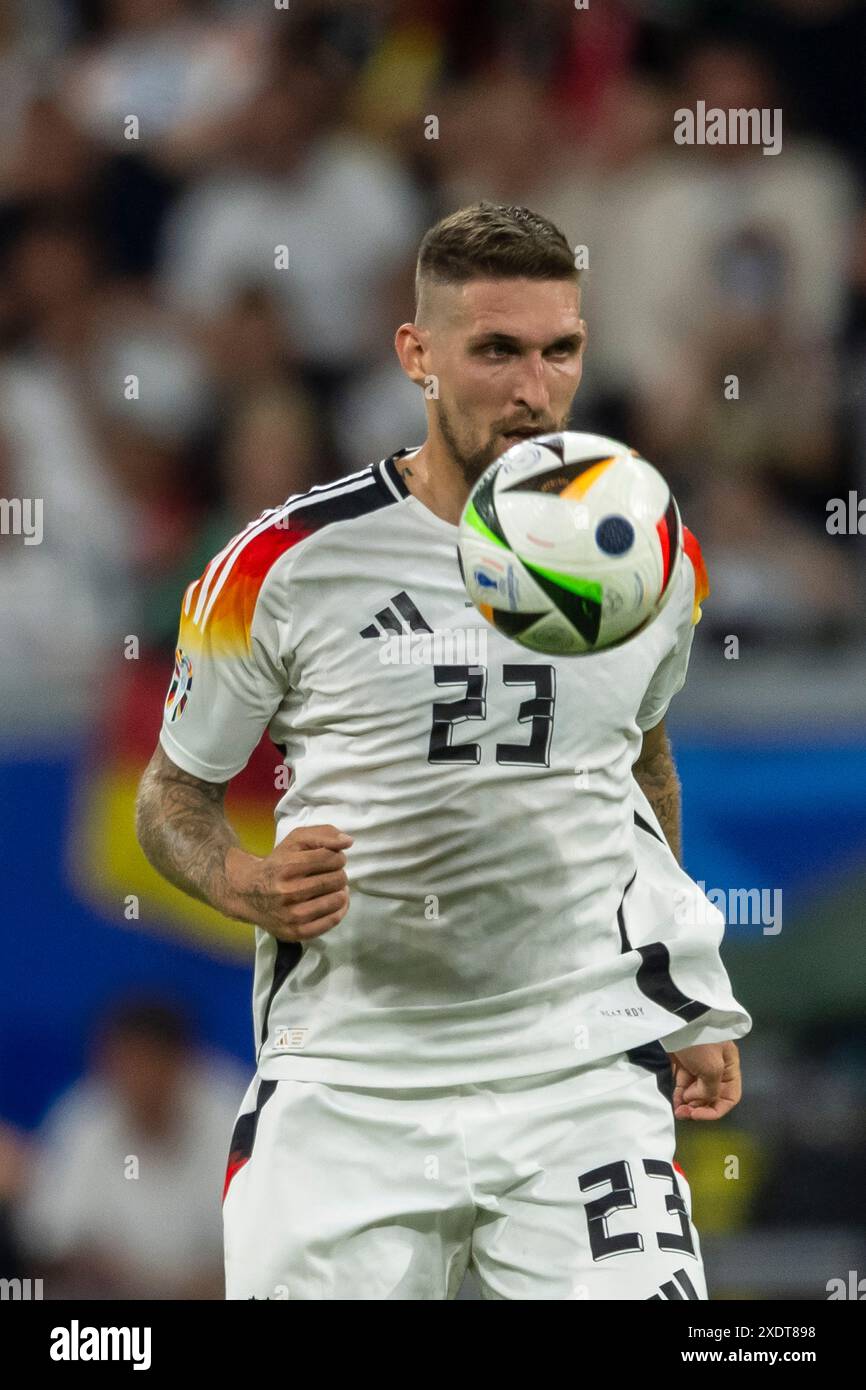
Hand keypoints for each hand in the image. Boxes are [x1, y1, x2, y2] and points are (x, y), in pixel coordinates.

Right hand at [224, 825, 351, 941]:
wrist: (248, 894)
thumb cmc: (278, 864)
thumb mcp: (295, 840)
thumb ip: (323, 834)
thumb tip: (348, 841)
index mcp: (287, 867)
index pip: (331, 858)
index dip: (337, 856)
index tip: (330, 859)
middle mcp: (288, 893)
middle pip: (337, 879)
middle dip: (338, 873)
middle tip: (328, 874)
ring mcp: (292, 915)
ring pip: (338, 899)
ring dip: (340, 890)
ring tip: (329, 888)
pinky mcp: (297, 932)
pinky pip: (333, 920)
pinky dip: (339, 909)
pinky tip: (331, 901)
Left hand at [668, 1040, 740, 1120]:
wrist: (678, 1018)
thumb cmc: (701, 1043)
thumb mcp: (712, 1068)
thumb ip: (709, 1090)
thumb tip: (694, 1098)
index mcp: (730, 1067)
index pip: (730, 1096)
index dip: (716, 1109)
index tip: (699, 1115)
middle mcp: (717, 1067)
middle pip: (712, 1095)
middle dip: (699, 1107)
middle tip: (685, 1113)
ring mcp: (698, 1064)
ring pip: (696, 1091)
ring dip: (688, 1103)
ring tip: (678, 1111)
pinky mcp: (682, 1061)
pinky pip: (683, 1083)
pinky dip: (679, 1094)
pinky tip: (675, 1102)